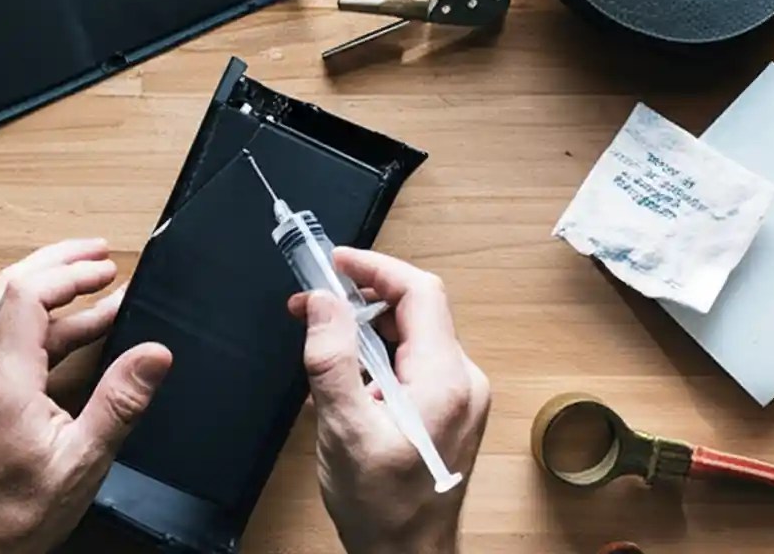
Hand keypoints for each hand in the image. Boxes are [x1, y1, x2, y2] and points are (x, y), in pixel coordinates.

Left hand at [0, 239, 172, 553]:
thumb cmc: (10, 518)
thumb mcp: (81, 463)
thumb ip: (119, 403)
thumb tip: (153, 357)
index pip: (26, 294)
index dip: (69, 273)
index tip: (105, 270)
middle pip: (6, 286)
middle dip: (56, 263)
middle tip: (97, 256)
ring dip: (42, 288)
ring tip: (90, 284)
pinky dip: (28, 320)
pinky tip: (65, 329)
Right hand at [289, 248, 489, 553]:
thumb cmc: (384, 510)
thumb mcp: (344, 430)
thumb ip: (332, 360)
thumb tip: (321, 302)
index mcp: (445, 379)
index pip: (419, 292)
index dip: (374, 268)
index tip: (333, 263)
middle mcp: (462, 381)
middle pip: (415, 309)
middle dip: (360, 298)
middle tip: (310, 304)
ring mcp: (458, 396)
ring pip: (410, 335)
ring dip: (364, 329)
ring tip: (321, 346)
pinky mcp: (447, 409)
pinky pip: (412, 362)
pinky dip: (376, 355)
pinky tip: (346, 379)